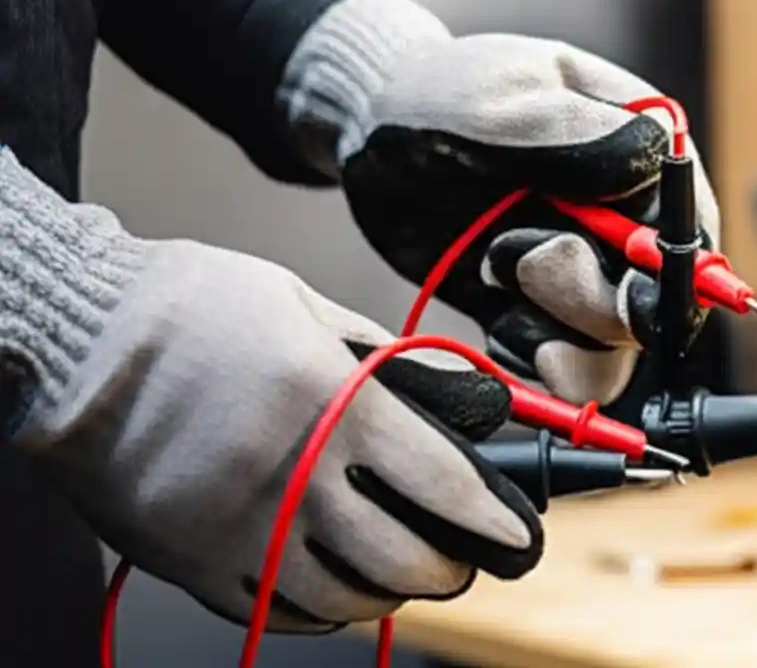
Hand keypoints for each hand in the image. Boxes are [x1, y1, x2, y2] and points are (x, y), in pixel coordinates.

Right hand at [16, 237, 541, 632]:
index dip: (494, 521)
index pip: (445, 485)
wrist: (75, 339)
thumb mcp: (306, 305)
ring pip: (347, 601)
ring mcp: (241, 529)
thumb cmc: (188, 310)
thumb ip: (385, 359)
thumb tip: (452, 395)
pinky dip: (320, 611)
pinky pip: (276, 614)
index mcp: (332, 404)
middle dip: (452, 568)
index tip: (518, 536)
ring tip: (400, 573)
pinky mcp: (194, 562)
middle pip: (405, 560)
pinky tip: (332, 586)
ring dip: (390, 595)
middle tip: (462, 559)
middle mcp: (294, 476)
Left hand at [337, 33, 720, 405]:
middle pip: (657, 304)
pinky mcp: (543, 313)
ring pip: (609, 346)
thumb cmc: (442, 98)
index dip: (669, 272)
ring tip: (493, 266)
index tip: (622, 279)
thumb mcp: (503, 100)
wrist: (376, 135)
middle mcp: (629, 223)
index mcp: (643, 157)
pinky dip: (528, 357)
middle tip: (522, 262)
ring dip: (551, 325)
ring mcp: (587, 273)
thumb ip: (573, 130)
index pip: (691, 234)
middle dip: (591, 298)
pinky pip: (561, 367)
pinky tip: (492, 313)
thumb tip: (649, 157)